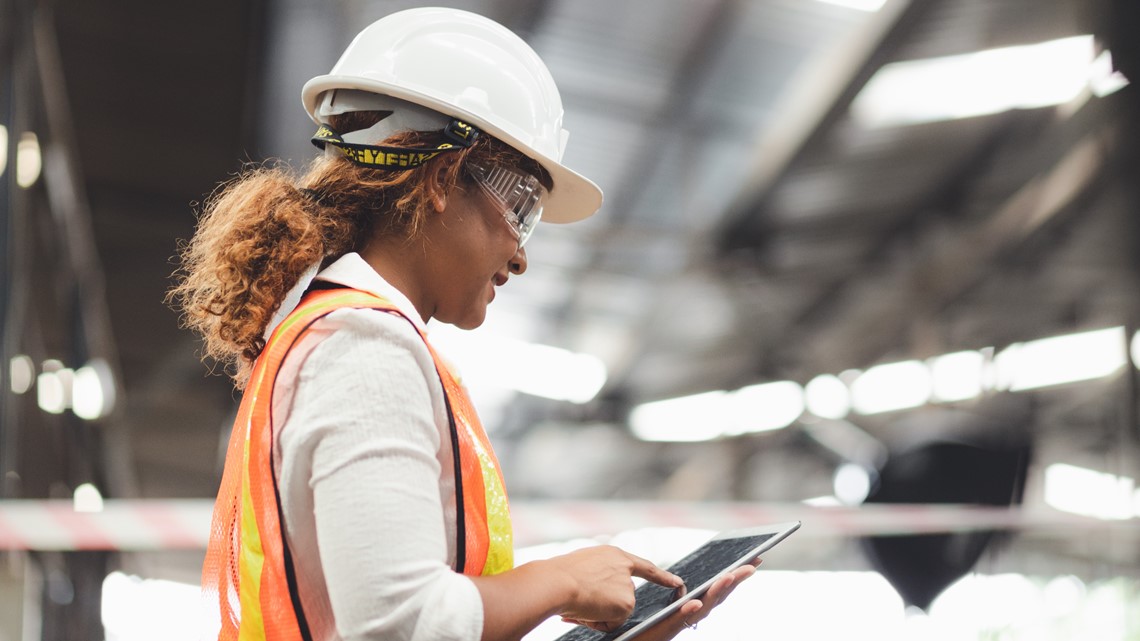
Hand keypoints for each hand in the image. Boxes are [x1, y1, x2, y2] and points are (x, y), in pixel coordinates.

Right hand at [544, 545, 683, 631]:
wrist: (558, 582)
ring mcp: (628, 586)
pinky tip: (588, 611)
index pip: (644, 567)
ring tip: (581, 603)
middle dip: (607, 604)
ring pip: (617, 611)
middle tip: (584, 601)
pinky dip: (600, 622)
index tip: (678, 582)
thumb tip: (598, 594)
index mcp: (614, 555)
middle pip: (624, 595)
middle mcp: (625, 568)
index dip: (661, 576)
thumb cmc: (560, 574)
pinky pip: (613, 622)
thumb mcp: (583, 565)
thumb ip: (599, 574)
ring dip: (600, 613)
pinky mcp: (627, 603)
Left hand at [611, 560, 760, 640]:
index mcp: (692, 603)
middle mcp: (691, 614)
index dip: (735, 574)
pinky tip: (696, 602)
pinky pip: (679, 619)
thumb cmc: (646, 621)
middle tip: (752, 565)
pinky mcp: (665, 630)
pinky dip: (689, 611)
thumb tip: (691, 568)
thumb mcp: (665, 599)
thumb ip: (677, 587)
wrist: (630, 639)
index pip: (718, 586)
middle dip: (735, 580)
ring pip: (703, 606)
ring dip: (717, 592)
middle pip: (717, 595)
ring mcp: (680, 623)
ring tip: (729, 576)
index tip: (753, 558)